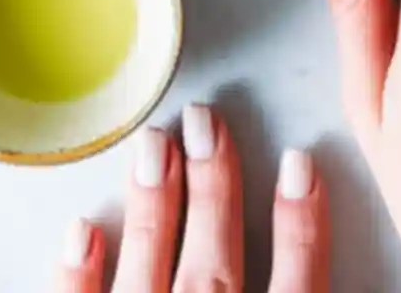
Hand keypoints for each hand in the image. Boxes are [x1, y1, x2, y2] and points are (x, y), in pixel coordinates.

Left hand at [55, 105, 329, 292]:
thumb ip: (301, 290)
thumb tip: (322, 260)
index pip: (297, 283)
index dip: (301, 224)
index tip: (299, 165)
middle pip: (215, 262)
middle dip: (213, 187)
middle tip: (207, 124)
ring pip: (152, 270)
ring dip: (153, 207)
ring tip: (154, 146)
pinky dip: (78, 275)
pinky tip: (82, 230)